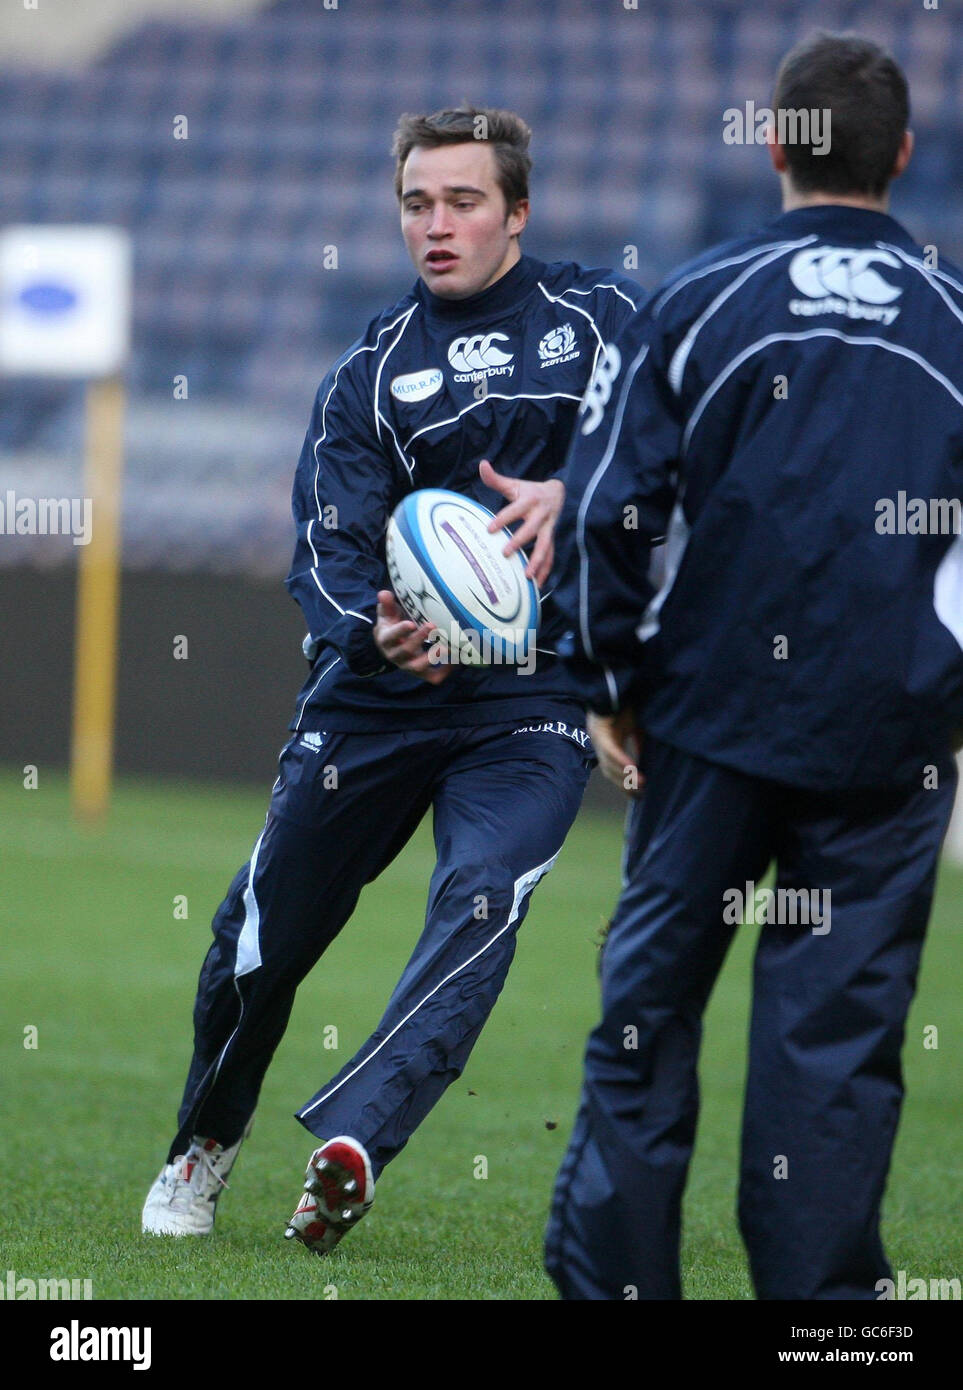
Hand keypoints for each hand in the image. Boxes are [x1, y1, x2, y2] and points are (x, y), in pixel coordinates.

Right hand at [374, 590, 450, 683]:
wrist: (391, 645)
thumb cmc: (392, 624)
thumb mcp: (387, 614)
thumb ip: (387, 604)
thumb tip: (383, 593)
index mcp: (386, 640)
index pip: (391, 636)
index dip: (400, 631)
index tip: (411, 623)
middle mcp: (396, 656)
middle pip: (407, 650)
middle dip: (420, 638)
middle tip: (433, 626)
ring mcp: (408, 666)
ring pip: (419, 667)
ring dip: (434, 657)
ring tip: (448, 646)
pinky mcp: (421, 672)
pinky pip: (433, 677)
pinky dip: (446, 671)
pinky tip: (457, 659)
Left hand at [479, 459, 563, 587]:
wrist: (560, 493)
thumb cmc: (531, 491)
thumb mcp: (515, 484)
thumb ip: (496, 479)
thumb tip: (482, 464)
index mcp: (530, 500)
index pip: (515, 510)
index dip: (503, 519)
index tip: (490, 529)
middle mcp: (541, 515)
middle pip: (531, 529)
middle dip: (519, 541)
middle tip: (505, 553)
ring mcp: (549, 528)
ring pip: (545, 546)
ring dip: (537, 561)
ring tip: (527, 576)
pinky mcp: (553, 539)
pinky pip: (551, 556)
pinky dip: (546, 570)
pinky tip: (538, 585)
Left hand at [588, 708, 643, 795]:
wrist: (619, 683)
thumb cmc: (628, 703)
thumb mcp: (638, 728)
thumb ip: (640, 745)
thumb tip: (645, 765)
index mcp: (608, 742)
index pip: (613, 770)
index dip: (624, 784)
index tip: (637, 795)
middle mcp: (600, 741)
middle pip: (609, 771)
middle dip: (624, 785)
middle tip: (640, 795)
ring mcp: (597, 736)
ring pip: (608, 764)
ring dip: (625, 776)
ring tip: (641, 785)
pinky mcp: (599, 729)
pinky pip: (611, 749)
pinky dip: (622, 760)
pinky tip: (633, 769)